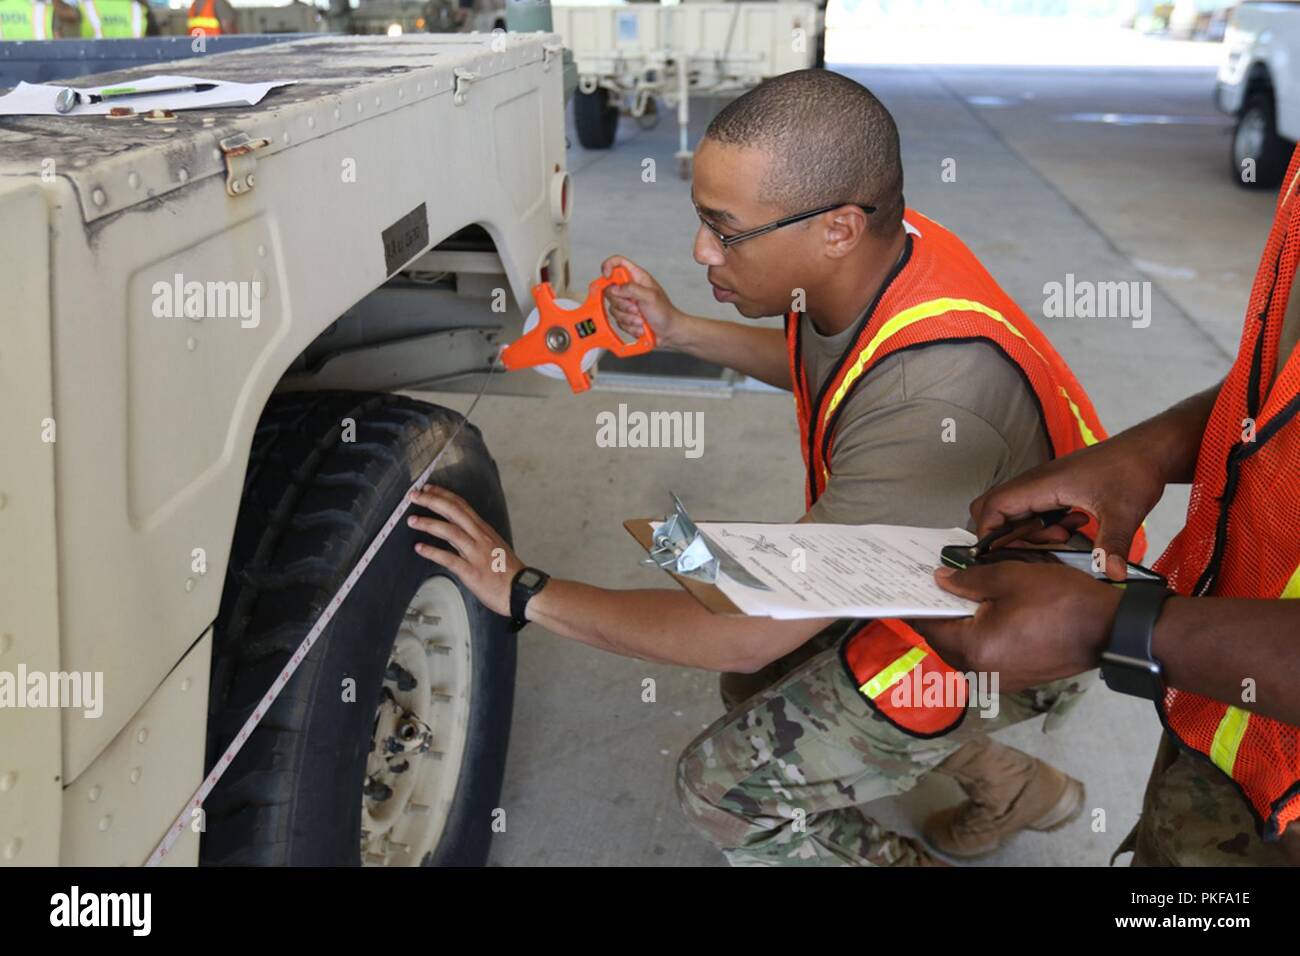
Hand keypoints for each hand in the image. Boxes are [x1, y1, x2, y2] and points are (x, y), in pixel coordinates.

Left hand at [408, 485, 523, 616]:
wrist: (522, 590)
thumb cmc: (508, 571)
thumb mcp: (493, 546)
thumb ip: (474, 538)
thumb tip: (455, 531)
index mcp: (484, 530)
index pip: (462, 505)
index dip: (443, 495)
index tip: (429, 488)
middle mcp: (480, 537)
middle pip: (454, 512)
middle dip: (432, 501)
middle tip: (415, 496)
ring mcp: (476, 554)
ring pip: (450, 531)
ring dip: (429, 523)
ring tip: (413, 520)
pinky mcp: (472, 571)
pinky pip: (449, 559)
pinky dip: (432, 552)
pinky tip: (420, 548)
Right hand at [600, 255, 683, 348]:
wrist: (669, 332)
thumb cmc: (665, 312)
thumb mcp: (650, 297)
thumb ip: (631, 289)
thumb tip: (615, 288)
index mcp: (637, 277)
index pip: (618, 263)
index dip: (609, 266)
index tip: (607, 276)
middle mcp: (629, 288)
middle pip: (610, 290)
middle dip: (622, 304)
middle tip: (636, 308)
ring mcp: (626, 303)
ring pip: (613, 309)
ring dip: (628, 318)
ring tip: (642, 319)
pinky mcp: (625, 317)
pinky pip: (618, 321)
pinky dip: (630, 326)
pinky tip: (640, 326)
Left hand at [911, 562, 1121, 691]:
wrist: (1111, 629)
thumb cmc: (1060, 600)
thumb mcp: (1009, 578)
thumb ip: (968, 581)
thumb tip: (940, 580)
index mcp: (975, 649)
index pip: (930, 627)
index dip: (918, 605)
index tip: (910, 588)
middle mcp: (983, 673)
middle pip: (945, 642)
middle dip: (939, 614)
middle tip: (937, 586)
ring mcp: (1002, 680)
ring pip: (966, 650)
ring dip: (961, 626)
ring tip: (963, 596)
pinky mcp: (1019, 678)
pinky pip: (988, 657)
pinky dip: (981, 636)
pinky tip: (988, 613)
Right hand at [968, 434, 1166, 580]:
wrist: (1150, 450)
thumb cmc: (1133, 471)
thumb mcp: (1123, 513)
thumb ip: (1112, 545)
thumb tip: (1112, 574)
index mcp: (1042, 484)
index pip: (994, 506)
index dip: (989, 533)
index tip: (1001, 555)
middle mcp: (1037, 481)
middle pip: (994, 507)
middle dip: (1004, 534)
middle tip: (1035, 548)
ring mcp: (1044, 483)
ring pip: (1014, 509)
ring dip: (1028, 530)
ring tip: (1062, 538)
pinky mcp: (1055, 487)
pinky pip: (1032, 507)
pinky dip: (1042, 524)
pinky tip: (1072, 528)